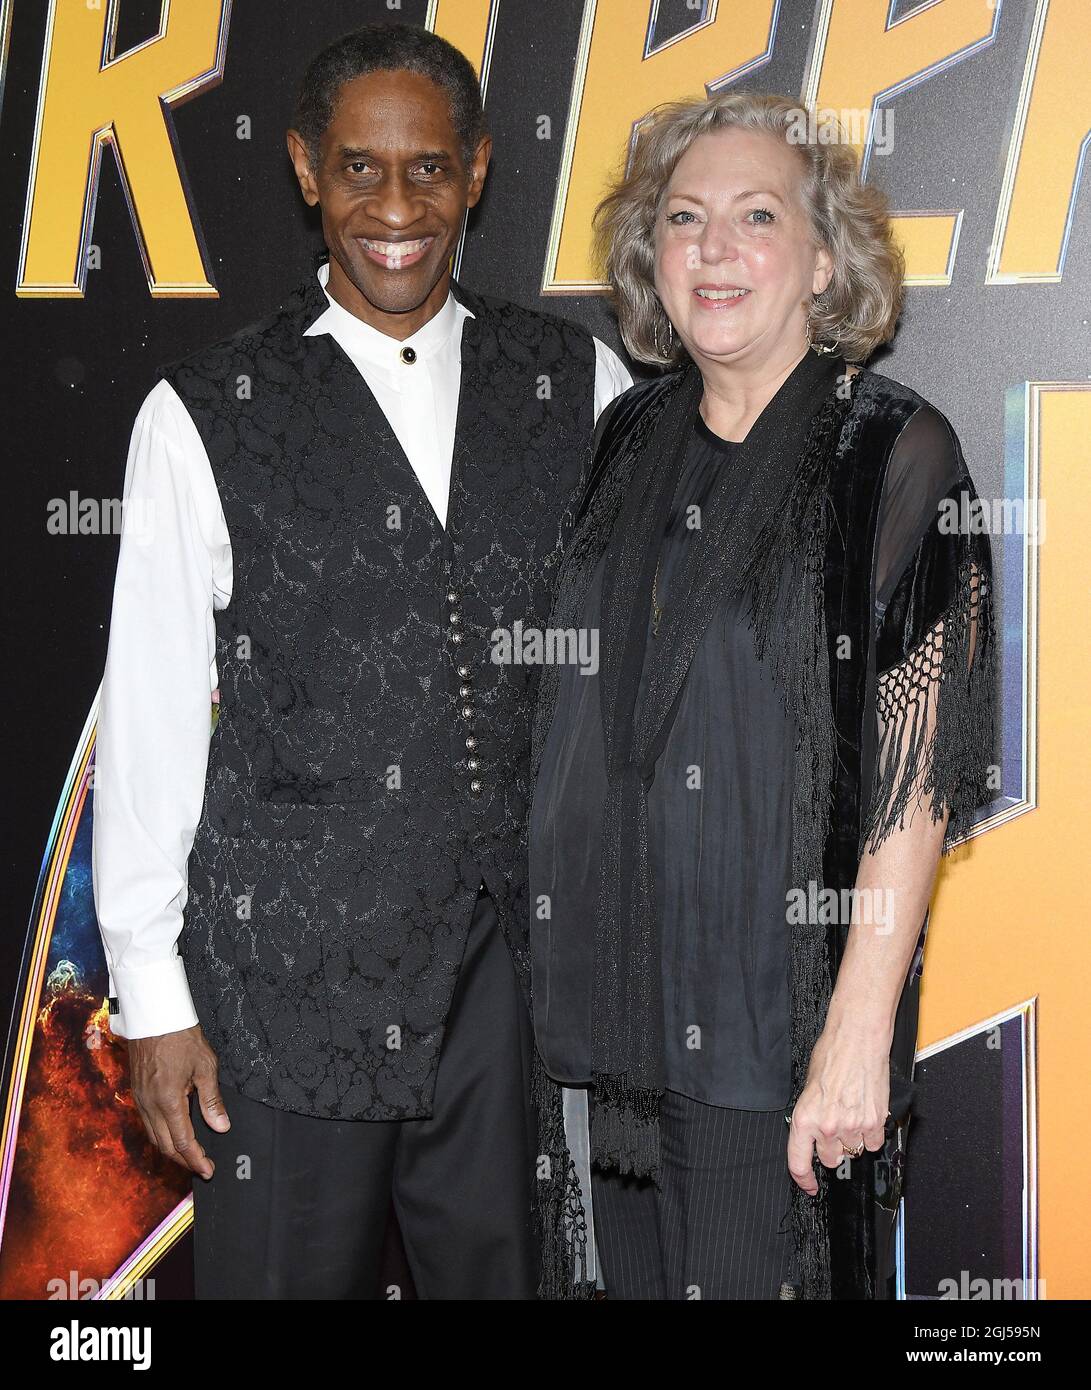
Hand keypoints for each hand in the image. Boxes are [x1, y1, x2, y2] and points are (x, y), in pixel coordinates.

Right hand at [127, 1024, 228, 1178]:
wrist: (155, 1016)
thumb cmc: (182, 1037)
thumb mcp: (205, 1067)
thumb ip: (212, 1101)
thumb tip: (220, 1127)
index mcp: (168, 1101)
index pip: (183, 1142)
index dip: (196, 1159)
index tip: (208, 1170)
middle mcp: (150, 1105)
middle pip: (165, 1145)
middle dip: (184, 1160)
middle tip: (202, 1167)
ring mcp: (140, 1100)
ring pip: (154, 1137)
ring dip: (171, 1150)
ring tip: (190, 1156)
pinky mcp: (137, 1093)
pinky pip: (147, 1124)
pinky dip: (161, 1136)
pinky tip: (172, 1135)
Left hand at [786, 1023, 889, 1194]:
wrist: (857, 1040)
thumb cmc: (832, 1055)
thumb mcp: (808, 1088)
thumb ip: (810, 1116)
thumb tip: (813, 1134)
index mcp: (804, 1118)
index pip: (799, 1163)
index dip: (804, 1180)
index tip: (810, 1185)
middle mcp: (827, 1127)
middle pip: (831, 1160)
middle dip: (832, 1148)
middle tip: (835, 1127)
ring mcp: (852, 1127)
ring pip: (854, 1152)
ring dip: (852, 1139)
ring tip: (851, 1112)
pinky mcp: (874, 1123)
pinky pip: (873, 1143)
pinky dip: (871, 1133)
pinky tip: (865, 1113)